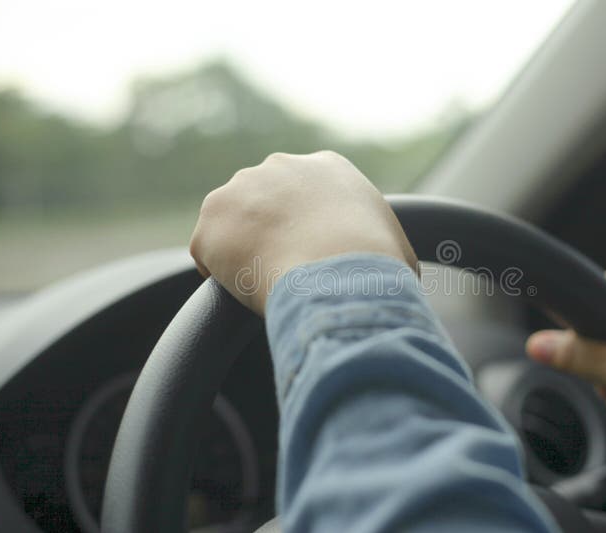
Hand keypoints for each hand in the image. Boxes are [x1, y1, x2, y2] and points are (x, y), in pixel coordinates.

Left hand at [189, 151, 417, 314]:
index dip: (306, 226)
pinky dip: (223, 277)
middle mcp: (279, 166)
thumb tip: (391, 275)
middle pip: (265, 201)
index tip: (311, 253)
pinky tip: (247, 292)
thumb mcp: (395, 245)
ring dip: (244, 250)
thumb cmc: (378, 265)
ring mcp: (240, 191)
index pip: (305, 193)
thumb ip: (382, 247)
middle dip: (271, 232)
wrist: (341, 273)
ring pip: (233, 224)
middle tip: (288, 270)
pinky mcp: (211, 223)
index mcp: (326, 167)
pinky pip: (210, 255)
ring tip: (268, 284)